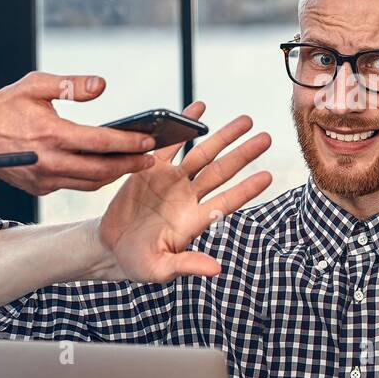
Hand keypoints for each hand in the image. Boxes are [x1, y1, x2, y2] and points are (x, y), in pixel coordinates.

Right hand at [0, 72, 159, 194]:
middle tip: (150, 160)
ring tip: (133, 164)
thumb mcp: (36, 84)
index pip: (100, 143)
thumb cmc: (7, 103)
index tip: (148, 141)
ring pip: (89, 183)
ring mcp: (42, 178)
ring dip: (113, 175)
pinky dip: (92, 179)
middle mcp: (47, 161)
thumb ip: (71, 85)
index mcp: (49, 134)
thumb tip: (102, 85)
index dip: (128, 143)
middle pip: (100, 170)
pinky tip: (106, 168)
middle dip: (129, 166)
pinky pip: (73, 186)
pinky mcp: (38, 187)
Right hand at [95, 102, 272, 281]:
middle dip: (244, 154)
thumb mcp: (160, 269)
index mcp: (195, 220)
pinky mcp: (151, 170)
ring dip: (223, 136)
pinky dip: (183, 126)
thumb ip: (187, 265)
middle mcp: (189, 197)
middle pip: (221, 171)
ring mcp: (172, 181)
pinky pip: (171, 144)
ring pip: (203, 154)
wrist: (111, 247)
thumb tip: (216, 270)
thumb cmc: (139, 263)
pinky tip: (199, 107)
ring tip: (246, 120)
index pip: (227, 201)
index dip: (246, 189)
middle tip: (266, 137)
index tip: (267, 176)